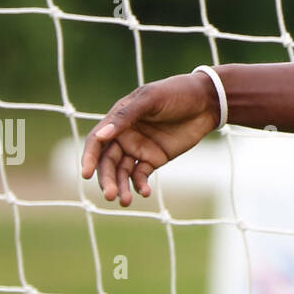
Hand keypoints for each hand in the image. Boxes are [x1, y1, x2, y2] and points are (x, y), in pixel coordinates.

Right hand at [80, 71, 220, 205]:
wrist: (207, 101)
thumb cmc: (176, 93)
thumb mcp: (151, 99)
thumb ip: (126, 116)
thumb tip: (101, 135)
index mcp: (118, 119)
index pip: (97, 141)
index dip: (89, 158)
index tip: (87, 174)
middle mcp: (125, 136)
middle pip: (108, 162)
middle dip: (107, 179)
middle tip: (110, 195)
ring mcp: (139, 148)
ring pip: (123, 172)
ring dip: (122, 186)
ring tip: (126, 201)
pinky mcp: (154, 158)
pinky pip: (141, 175)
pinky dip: (140, 185)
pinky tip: (145, 192)